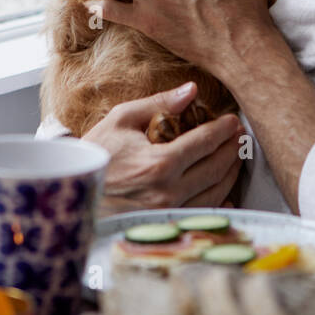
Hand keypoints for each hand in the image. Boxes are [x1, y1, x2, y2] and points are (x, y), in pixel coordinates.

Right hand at [82, 82, 244, 213]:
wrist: (74, 192)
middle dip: (232, 149)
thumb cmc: (96, 154)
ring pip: (215, 193)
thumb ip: (158, 103)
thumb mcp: (121, 120)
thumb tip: (191, 91)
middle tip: (239, 137)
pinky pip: (202, 214)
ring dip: (230, 173)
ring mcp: (168, 211)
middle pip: (216, 168)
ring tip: (234, 157)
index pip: (205, 143)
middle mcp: (168, 191)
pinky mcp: (165, 223)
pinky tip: (225, 192)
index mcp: (159, 163)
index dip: (223, 130)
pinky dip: (219, 202)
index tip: (233, 121)